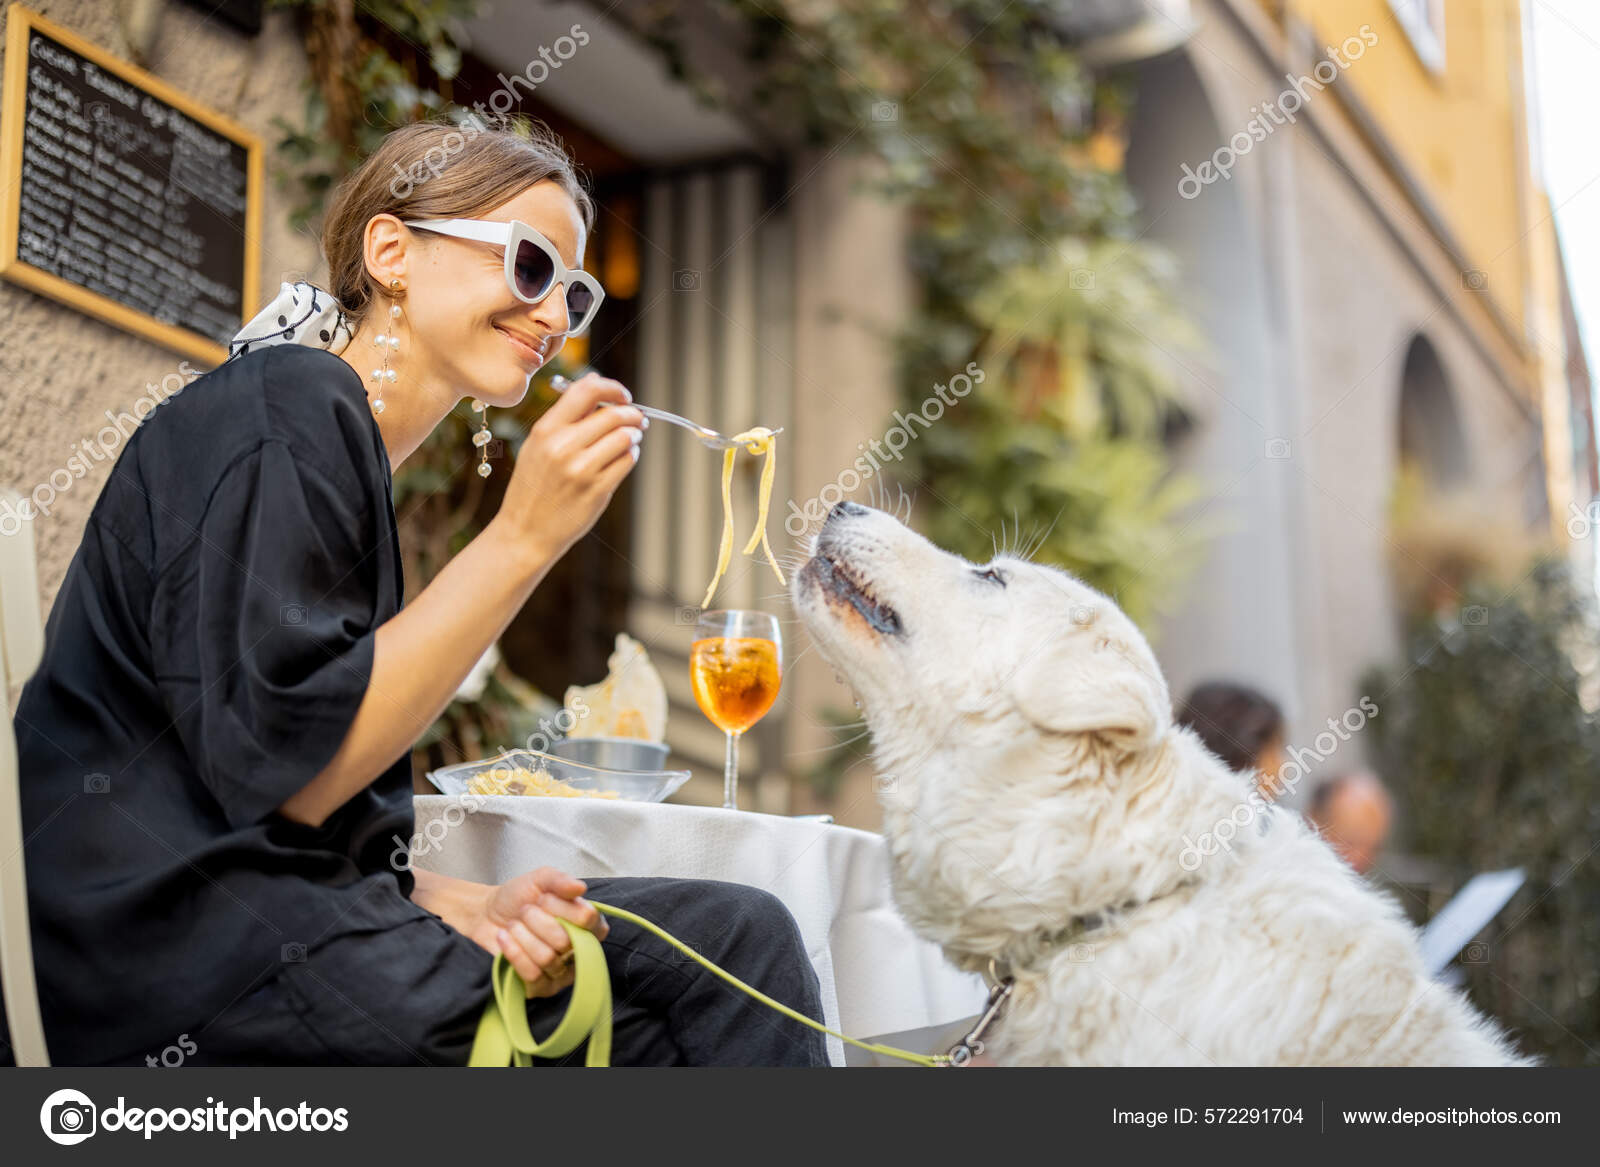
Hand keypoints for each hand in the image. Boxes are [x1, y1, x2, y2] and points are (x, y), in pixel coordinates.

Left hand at [469, 867, 609, 997]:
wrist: (488, 914)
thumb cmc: (520, 897)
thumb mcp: (540, 880)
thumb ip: (560, 881)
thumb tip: (580, 887)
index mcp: (588, 922)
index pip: (588, 919)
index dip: (560, 907)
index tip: (543, 898)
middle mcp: (580, 949)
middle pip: (564, 940)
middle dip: (536, 920)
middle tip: (525, 912)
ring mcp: (563, 971)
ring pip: (547, 958)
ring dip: (522, 935)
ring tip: (514, 925)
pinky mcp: (542, 987)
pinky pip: (533, 975)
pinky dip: (513, 952)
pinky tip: (505, 939)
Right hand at [494, 373, 643, 563]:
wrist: (525, 531)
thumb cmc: (534, 486)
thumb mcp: (538, 445)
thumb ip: (567, 414)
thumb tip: (594, 380)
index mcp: (545, 430)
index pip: (586, 391)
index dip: (612, 388)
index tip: (623, 396)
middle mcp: (563, 447)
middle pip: (613, 415)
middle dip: (632, 414)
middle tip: (638, 419)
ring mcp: (581, 469)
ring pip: (625, 437)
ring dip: (634, 435)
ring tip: (630, 439)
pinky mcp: (597, 490)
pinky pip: (627, 461)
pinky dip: (631, 455)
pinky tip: (623, 458)